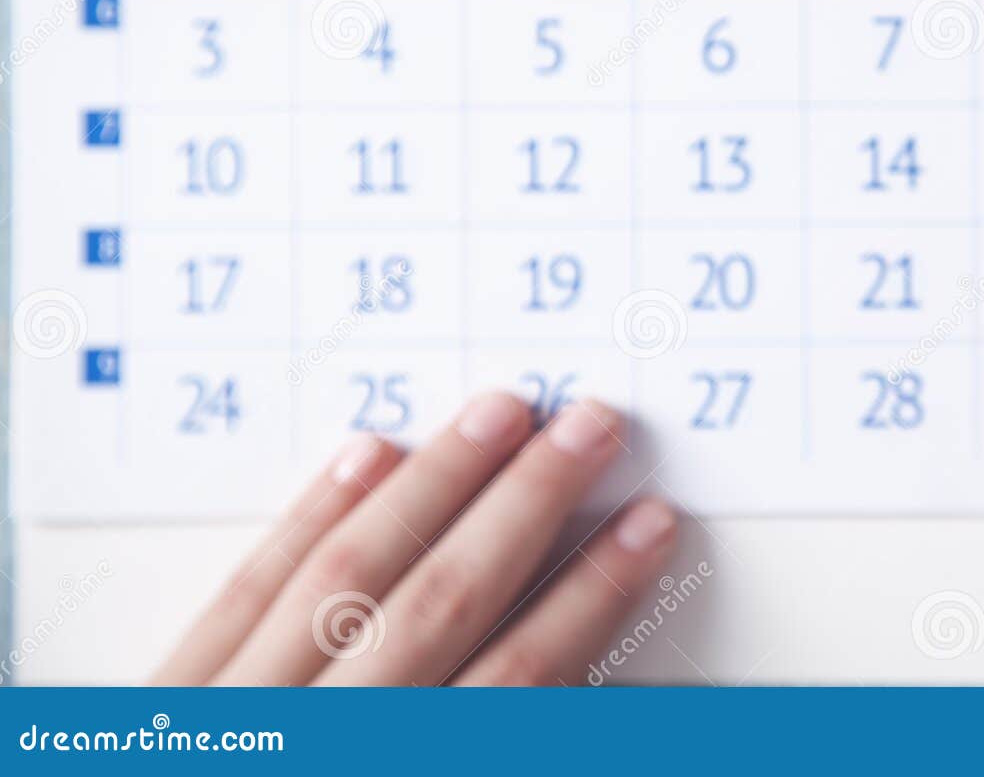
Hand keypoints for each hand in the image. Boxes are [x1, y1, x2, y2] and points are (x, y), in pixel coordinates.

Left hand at [151, 394, 676, 685]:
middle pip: (442, 604)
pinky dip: (310, 516)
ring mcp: (235, 720)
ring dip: (435, 484)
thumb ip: (495, 736)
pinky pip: (244, 592)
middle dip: (528, 505)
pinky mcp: (164, 702)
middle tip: (595, 426)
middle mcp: (324, 749)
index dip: (594, 597)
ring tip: (501, 412)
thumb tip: (583, 691)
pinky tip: (367, 453)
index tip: (649, 526)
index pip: (519, 684)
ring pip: (349, 577)